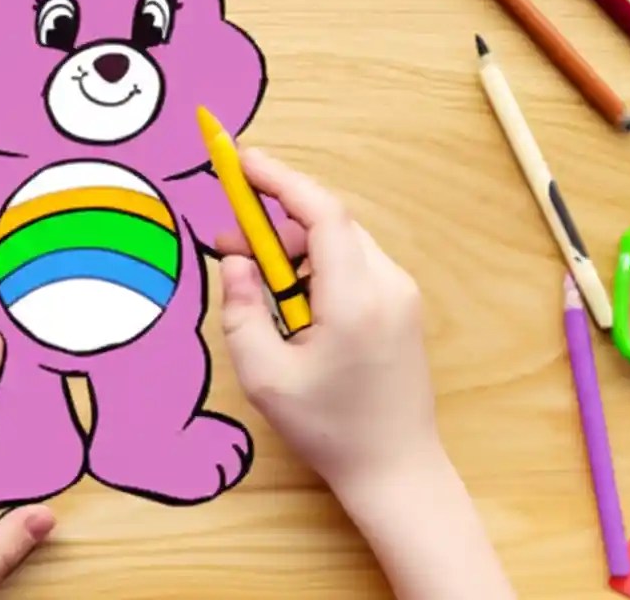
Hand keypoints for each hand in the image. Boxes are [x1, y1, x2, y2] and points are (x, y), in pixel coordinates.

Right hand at [217, 149, 514, 599]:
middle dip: (275, 218)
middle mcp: (388, 286)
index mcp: (355, 300)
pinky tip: (292, 299)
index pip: (320, 213)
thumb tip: (236, 260)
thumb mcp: (265, 376)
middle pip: (328, 222)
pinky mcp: (403, 305)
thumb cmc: (330, 429)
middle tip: (227, 239)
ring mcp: (402, 294)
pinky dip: (317, 265)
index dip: (279, 178)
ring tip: (256, 280)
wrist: (396, 469)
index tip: (240, 160)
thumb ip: (242, 311)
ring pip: (340, 241)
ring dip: (295, 246)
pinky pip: (354, 263)